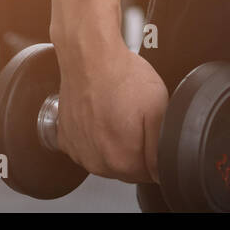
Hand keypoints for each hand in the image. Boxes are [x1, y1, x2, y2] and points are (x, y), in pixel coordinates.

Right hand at [54, 42, 168, 183]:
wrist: (89, 55)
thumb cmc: (121, 76)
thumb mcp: (159, 109)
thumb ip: (162, 147)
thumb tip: (163, 171)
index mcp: (122, 160)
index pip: (148, 174)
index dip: (155, 154)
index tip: (152, 133)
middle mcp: (97, 162)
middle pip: (126, 168)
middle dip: (135, 150)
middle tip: (136, 119)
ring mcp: (79, 151)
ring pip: (106, 159)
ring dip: (114, 143)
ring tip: (118, 114)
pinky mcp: (66, 138)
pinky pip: (86, 147)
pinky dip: (94, 136)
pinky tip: (101, 116)